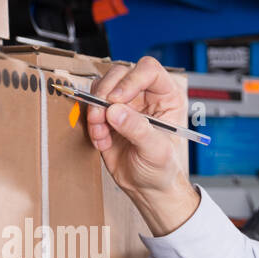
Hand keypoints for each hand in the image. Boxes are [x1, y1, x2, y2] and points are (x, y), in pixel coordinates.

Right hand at [87, 55, 199, 235]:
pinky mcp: (107, 114)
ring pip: (101, 87)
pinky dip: (91, 123)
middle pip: (119, 74)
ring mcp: (125, 103)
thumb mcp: (156, 152)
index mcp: (167, 97)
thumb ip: (138, 130)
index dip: (131, 79)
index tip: (117, 99)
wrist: (147, 187)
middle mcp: (145, 95)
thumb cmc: (162, 169)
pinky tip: (101, 141)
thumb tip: (115, 111)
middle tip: (102, 117)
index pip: (148, 70)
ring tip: (102, 134)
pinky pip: (91, 106)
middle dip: (105, 95)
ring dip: (95, 110)